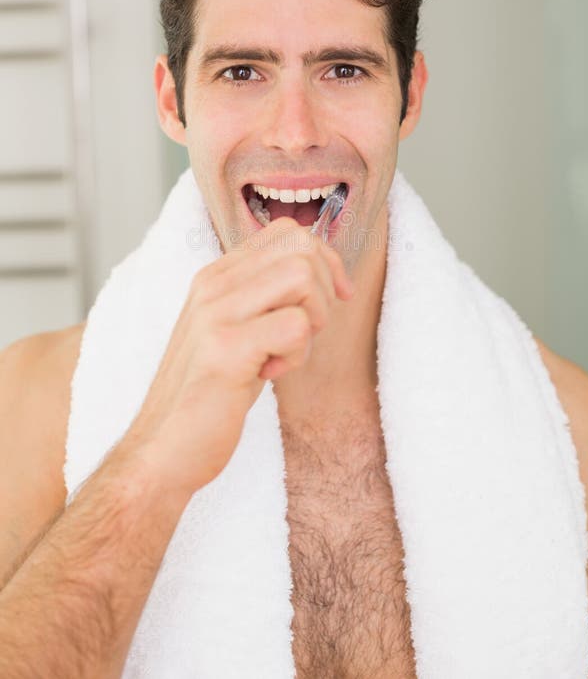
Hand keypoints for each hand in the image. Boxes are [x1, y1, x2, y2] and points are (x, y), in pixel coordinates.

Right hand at [122, 217, 353, 498]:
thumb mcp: (235, 331)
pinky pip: (296, 326)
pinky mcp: (226, 348)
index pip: (286, 231)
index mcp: (215, 276)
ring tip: (283, 354)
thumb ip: (265, 296)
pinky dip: (297, 355)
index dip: (324, 261)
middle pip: (302, 247)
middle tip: (303, 334)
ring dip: (312, 320)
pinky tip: (268, 374)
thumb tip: (320, 269)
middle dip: (324, 292)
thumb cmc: (210, 393)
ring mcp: (215, 313)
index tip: (331, 300)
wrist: (163, 449)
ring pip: (303, 277)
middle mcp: (212, 284)